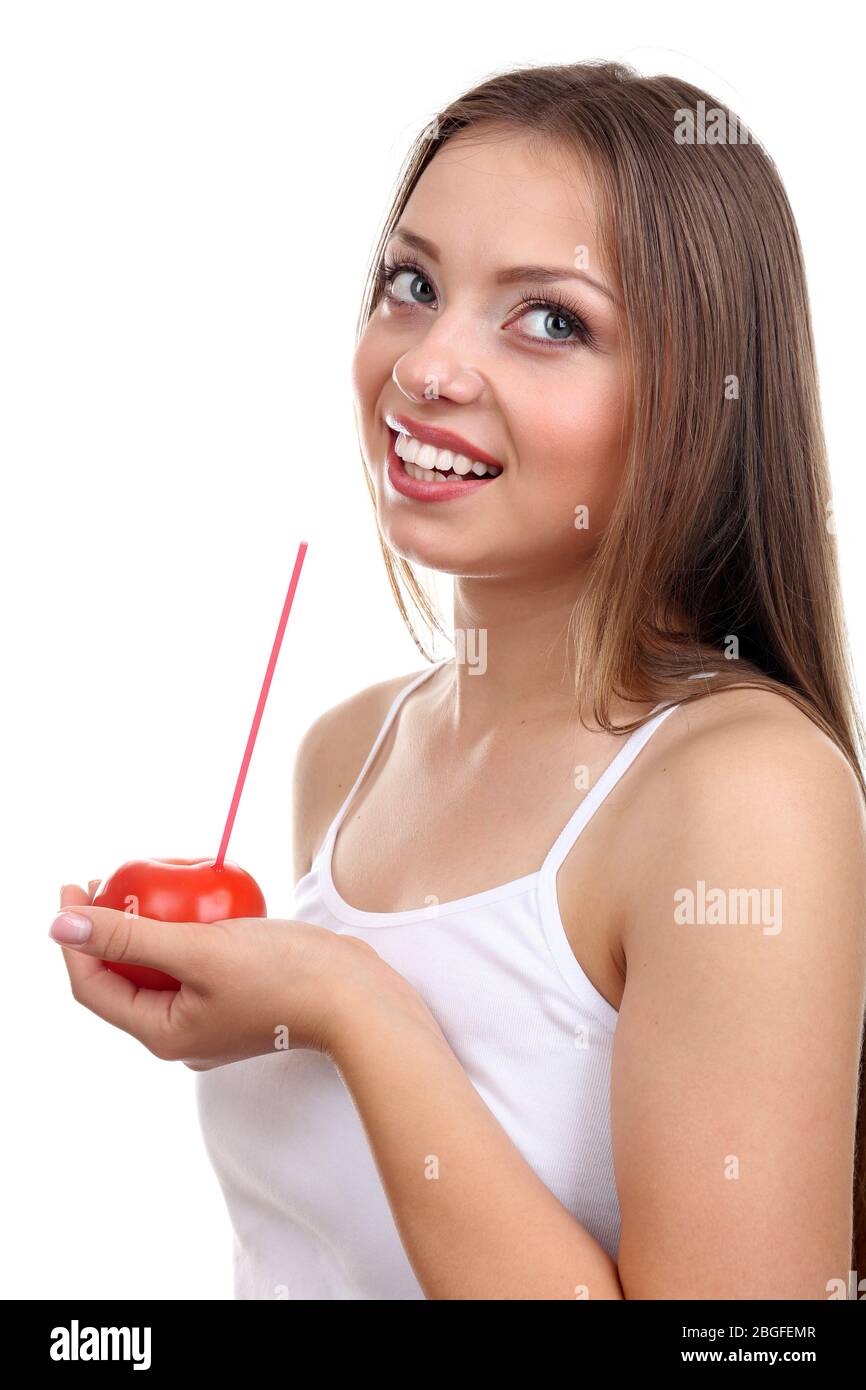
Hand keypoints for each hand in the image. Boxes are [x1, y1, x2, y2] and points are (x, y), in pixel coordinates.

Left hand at [52, 882, 443, 1069]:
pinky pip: (193, 964)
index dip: (75, 936)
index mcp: (163, 1033)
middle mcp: (181, 1032)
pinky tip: (194, 901)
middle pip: (123, 977)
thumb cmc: (286, 977)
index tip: (72, 884)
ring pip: (159, 969)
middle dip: (107, 928)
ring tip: (143, 884)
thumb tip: (61, 924)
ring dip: (145, 927)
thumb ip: (130, 936)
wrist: (360, 999)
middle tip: (104, 879)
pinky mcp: (237, 997)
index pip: (93, 985)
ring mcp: (210, 1017)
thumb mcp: (201, 950)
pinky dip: (183, 932)